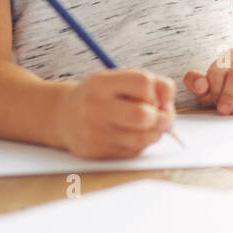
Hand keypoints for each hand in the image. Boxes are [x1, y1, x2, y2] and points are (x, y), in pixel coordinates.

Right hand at [54, 70, 175, 158]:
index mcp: (101, 83)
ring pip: (141, 139)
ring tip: (150, 126)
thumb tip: (168, 105)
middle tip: (162, 116)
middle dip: (161, 117)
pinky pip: (132, 152)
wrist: (64, 116)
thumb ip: (152, 85)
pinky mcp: (96, 152)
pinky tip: (133, 135)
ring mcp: (94, 132)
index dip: (158, 91)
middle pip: (143, 115)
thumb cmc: (101, 96)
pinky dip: (141, 144)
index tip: (156, 97)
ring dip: (155, 133)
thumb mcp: (120, 80)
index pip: (143, 83)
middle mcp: (94, 107)